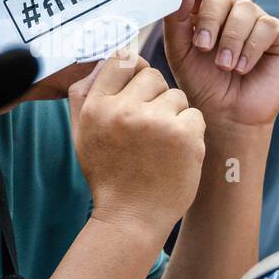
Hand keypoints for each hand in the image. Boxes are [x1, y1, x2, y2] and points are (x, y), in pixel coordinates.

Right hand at [69, 50, 205, 236]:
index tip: (137, 90)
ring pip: (177, 95)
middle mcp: (124, 110)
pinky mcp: (184, 136)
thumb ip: (85, 95)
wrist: (131, 219)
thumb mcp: (82, 135)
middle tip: (148, 127)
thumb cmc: (109, 175)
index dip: (133, 71)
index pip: (122, 59)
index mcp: (96, 107)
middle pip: (152, 74)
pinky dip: (190, 133)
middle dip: (155, 96)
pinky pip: (195, 115)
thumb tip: (106, 59)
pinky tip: (175, 154)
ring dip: (174, 115)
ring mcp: (156, 122)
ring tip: (160, 145)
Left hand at [163, 0, 278, 131]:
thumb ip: (176, 20)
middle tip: (203, 47)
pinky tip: (243, 68)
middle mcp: (231, 13)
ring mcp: (255, 22)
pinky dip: (251, 48)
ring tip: (225, 67)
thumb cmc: (203, 83)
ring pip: (245, 9)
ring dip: (231, 40)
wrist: (227, 115)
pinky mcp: (277, 36)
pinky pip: (266, 26)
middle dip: (209, 19)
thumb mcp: (180, 52)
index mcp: (205, 13)